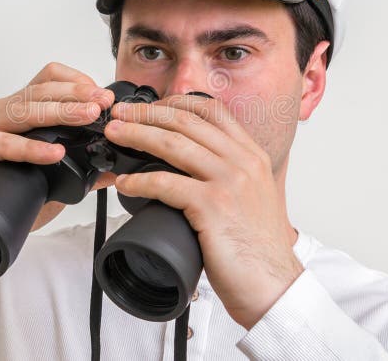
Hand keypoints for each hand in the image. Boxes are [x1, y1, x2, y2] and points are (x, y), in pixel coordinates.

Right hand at [0, 62, 116, 231]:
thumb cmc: (2, 191)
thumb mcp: (50, 178)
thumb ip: (80, 170)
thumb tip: (112, 169)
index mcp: (18, 110)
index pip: (48, 79)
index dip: (76, 82)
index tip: (102, 95)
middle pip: (40, 91)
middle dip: (76, 94)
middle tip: (102, 103)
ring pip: (25, 110)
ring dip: (61, 111)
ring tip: (88, 116)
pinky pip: (4, 144)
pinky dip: (31, 148)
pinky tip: (53, 152)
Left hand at [104, 95, 303, 329]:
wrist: (273, 285)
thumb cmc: (256, 249)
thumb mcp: (251, 197)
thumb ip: (228, 175)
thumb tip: (186, 166)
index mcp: (253, 155)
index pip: (212, 110)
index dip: (176, 102)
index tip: (150, 107)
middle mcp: (243, 162)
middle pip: (186, 121)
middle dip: (146, 113)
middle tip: (120, 115)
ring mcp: (229, 182)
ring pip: (173, 144)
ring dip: (136, 135)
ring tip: (114, 136)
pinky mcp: (213, 206)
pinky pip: (165, 183)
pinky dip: (139, 181)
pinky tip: (125, 183)